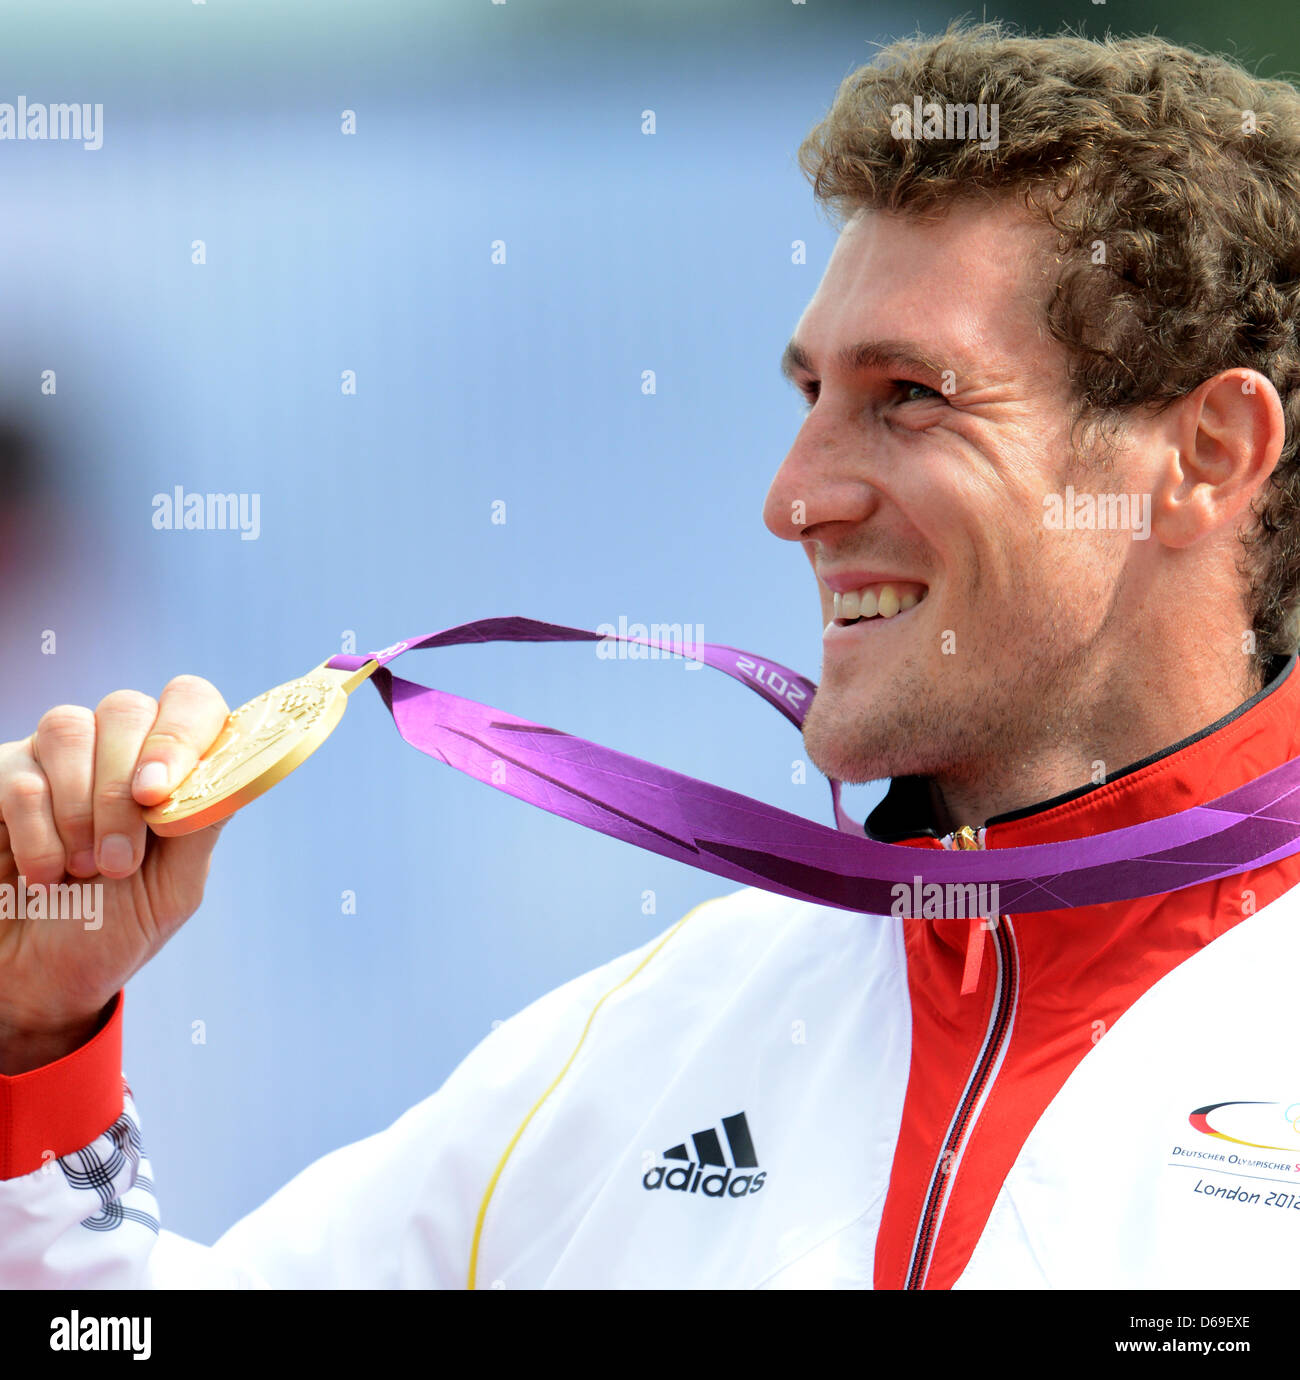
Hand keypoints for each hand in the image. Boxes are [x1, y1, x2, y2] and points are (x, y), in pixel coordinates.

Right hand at [0, 676, 230, 1071]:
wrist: (38, 980)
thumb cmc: (112, 930)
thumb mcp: (172, 889)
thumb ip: (200, 825)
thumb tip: (231, 771)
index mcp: (173, 768)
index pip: (190, 702)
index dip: (179, 733)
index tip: (157, 792)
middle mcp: (117, 748)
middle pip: (126, 709)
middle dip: (120, 790)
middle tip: (116, 862)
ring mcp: (58, 757)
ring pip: (68, 728)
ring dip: (79, 808)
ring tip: (82, 870)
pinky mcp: (4, 776)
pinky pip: (19, 772)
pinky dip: (36, 828)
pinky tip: (44, 873)